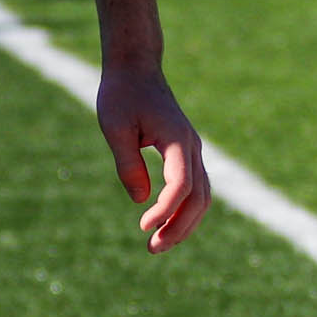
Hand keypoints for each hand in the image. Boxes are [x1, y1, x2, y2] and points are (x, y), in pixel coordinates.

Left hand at [95, 63, 210, 251]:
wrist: (136, 68)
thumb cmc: (121, 94)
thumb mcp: (115, 127)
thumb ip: (128, 163)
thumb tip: (140, 200)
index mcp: (175, 139)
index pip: (181, 185)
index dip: (165, 209)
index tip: (143, 226)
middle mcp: (191, 146)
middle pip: (199, 197)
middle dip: (179, 227)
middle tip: (153, 248)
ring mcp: (192, 150)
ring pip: (202, 196)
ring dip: (184, 223)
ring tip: (158, 243)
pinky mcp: (186, 152)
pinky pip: (194, 187)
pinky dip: (184, 209)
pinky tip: (164, 223)